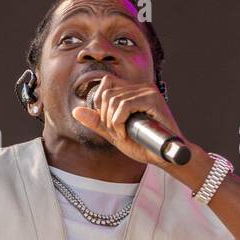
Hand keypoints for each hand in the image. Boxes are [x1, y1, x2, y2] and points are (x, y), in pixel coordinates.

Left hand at [70, 76, 188, 165]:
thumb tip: (76, 110)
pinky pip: (124, 106)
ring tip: (124, 134)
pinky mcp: (152, 99)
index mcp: (132, 91)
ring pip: (113, 100)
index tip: (109, 123)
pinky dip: (119, 122)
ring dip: (113, 123)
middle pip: (106, 94)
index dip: (99, 104)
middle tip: (117, 132)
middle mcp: (140, 87)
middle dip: (105, 118)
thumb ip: (96, 122)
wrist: (163, 155)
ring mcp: (147, 91)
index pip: (105, 84)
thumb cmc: (143, 144)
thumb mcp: (113, 133)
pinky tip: (126, 133)